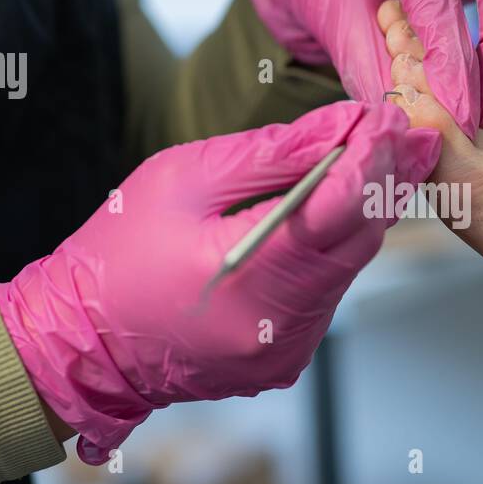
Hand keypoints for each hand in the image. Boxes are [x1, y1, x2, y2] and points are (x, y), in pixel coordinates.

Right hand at [0, 102, 440, 462]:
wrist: (83, 342)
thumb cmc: (118, 253)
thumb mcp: (184, 178)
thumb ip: (271, 153)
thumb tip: (340, 126)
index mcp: (246, 275)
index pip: (335, 213)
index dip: (373, 162)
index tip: (393, 122)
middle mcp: (275, 326)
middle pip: (356, 243)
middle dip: (380, 183)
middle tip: (400, 134)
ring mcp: (283, 351)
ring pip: (346, 270)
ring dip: (358, 218)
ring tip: (369, 165)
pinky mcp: (283, 362)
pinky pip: (325, 297)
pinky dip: (330, 255)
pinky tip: (327, 221)